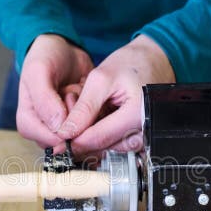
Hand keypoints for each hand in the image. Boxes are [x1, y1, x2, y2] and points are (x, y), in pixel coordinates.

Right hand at [16, 34, 93, 146]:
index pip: (48, 141)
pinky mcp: (79, 121)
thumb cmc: (45, 58)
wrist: (64, 47)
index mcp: (28, 121)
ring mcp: (63, 126)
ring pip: (82, 134)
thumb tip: (57, 127)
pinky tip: (88, 93)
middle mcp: (45, 128)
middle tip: (73, 91)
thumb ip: (44, 99)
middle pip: (67, 140)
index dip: (65, 130)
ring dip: (86, 113)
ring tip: (78, 88)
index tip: (73, 107)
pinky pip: (93, 126)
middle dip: (76, 118)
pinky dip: (95, 110)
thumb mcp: (39, 72)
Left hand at [56, 34, 174, 157]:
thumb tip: (66, 132)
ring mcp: (143, 137)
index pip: (99, 138)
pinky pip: (115, 144)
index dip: (74, 140)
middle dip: (82, 139)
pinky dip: (101, 136)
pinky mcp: (139, 138)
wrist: (153, 62)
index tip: (57, 139)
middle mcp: (144, 131)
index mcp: (137, 115)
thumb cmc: (132, 64)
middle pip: (103, 147)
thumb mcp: (102, 79)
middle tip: (68, 126)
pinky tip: (96, 122)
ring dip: (91, 138)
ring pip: (107, 148)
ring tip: (85, 119)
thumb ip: (84, 107)